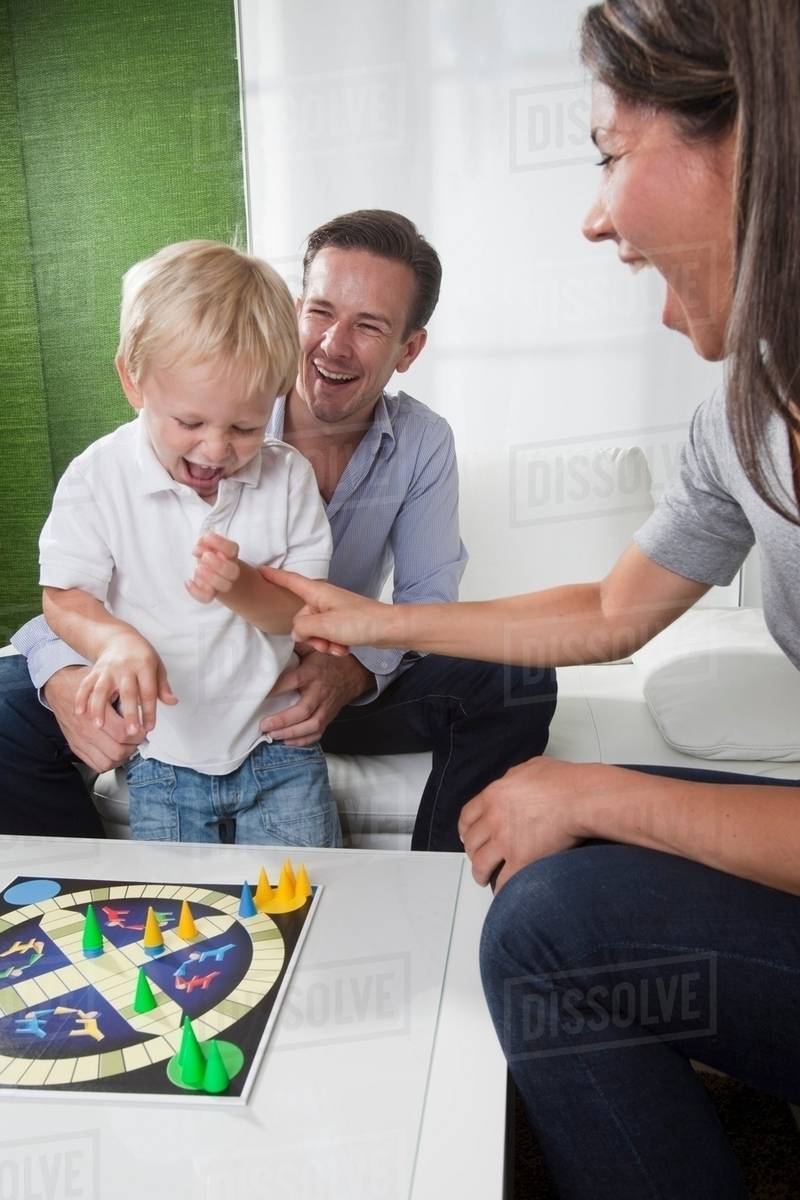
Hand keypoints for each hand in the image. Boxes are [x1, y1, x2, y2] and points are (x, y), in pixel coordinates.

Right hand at [44, 666, 143, 772]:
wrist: (58, 686)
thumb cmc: (82, 683)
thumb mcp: (105, 684)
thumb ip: (122, 697)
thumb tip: (143, 708)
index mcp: (95, 711)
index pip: (123, 733)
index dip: (138, 734)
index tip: (143, 729)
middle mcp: (86, 728)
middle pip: (117, 751)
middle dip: (133, 747)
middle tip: (138, 738)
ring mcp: (80, 739)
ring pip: (107, 762)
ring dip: (122, 758)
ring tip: (128, 747)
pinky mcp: (76, 746)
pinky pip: (95, 764)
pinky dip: (108, 763)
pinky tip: (114, 753)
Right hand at [73, 630, 176, 735]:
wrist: (119, 638)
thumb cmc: (141, 655)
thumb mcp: (157, 667)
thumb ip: (163, 686)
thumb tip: (173, 702)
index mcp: (144, 665)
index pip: (148, 691)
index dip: (149, 711)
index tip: (149, 727)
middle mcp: (125, 667)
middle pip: (128, 692)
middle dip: (129, 713)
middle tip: (131, 731)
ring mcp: (108, 669)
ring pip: (102, 689)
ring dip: (99, 708)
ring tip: (99, 725)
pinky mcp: (95, 671)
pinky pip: (86, 685)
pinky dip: (81, 698)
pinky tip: (79, 712)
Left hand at [186, 531, 240, 602]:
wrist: (211, 572)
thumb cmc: (207, 555)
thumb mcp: (205, 544)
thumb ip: (204, 542)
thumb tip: (201, 546)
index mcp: (229, 554)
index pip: (232, 548)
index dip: (220, 544)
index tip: (205, 539)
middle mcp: (229, 569)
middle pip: (233, 571)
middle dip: (217, 564)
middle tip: (204, 557)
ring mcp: (221, 583)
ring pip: (225, 586)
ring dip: (210, 577)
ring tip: (198, 569)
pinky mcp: (210, 593)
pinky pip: (207, 598)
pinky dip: (196, 591)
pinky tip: (188, 582)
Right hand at [258, 566, 394, 653]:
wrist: (389, 629)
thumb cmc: (361, 622)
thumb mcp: (325, 625)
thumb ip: (302, 627)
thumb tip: (296, 632)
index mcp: (318, 592)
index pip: (290, 581)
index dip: (273, 576)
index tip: (259, 570)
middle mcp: (324, 599)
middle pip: (302, 617)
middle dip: (310, 635)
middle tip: (325, 642)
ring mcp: (334, 611)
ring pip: (315, 630)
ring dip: (323, 643)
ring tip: (338, 647)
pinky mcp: (343, 623)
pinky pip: (328, 636)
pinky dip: (334, 645)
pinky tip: (344, 650)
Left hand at [260, 652, 372, 745]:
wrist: (353, 674)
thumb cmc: (327, 661)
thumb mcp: (313, 648)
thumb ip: (295, 647)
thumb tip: (273, 641)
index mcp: (312, 673)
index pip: (293, 681)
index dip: (276, 689)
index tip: (258, 695)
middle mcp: (320, 692)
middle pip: (303, 710)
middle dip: (282, 721)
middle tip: (264, 725)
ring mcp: (326, 707)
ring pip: (311, 725)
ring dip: (291, 734)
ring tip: (273, 735)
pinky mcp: (329, 717)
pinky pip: (319, 733)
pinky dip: (304, 741)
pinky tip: (289, 742)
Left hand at [458, 757, 603, 890]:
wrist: (581, 798)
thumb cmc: (564, 782)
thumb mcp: (530, 768)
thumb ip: (513, 778)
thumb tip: (509, 785)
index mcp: (493, 795)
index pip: (467, 816)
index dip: (465, 829)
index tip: (467, 836)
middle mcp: (494, 819)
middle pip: (471, 841)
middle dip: (472, 851)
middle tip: (478, 856)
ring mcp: (505, 841)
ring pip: (480, 864)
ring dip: (480, 873)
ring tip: (484, 877)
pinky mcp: (521, 860)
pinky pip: (503, 881)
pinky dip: (501, 888)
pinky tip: (503, 890)